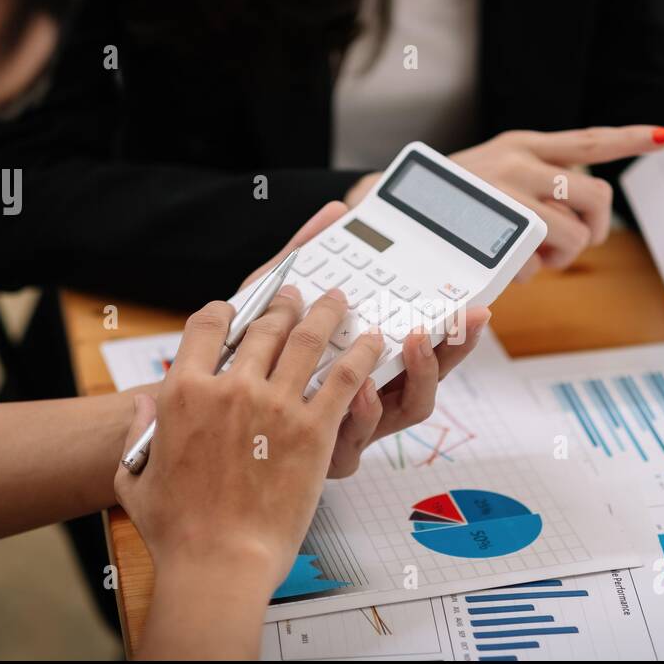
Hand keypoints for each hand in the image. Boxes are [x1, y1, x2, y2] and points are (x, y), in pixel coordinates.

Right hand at [114, 289, 385, 593]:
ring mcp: (275, 406)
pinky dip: (361, 354)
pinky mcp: (313, 429)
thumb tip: (143, 404)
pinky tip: (372, 340)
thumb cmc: (177, 530)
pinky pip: (344, 378)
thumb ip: (138, 432)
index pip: (205, 327)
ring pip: (306, 341)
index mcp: (183, 393)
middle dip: (282, 305)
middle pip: (262, 327)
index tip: (236, 309)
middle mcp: (231, 388)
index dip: (222, 312)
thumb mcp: (135, 476)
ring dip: (324, 314)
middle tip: (295, 297)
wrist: (220, 560)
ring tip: (337, 300)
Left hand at [239, 203, 493, 478]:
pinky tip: (355, 385)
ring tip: (411, 339)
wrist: (189, 422)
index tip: (474, 306)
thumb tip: (335, 209)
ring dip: (416, 373)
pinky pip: (353, 439)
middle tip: (460, 319)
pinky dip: (360, 410)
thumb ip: (302, 255)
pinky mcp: (317, 454)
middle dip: (451, 350)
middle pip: (427, 382)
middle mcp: (362, 405)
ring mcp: (344, 431)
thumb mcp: (267, 299)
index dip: (454, 333)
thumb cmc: (232, 360)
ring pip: (401, 411)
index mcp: (362, 371)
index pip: (422, 352)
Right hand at [345, 126, 663, 279]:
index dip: (630, 138)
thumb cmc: (437, 205)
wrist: (383, 213)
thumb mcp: (483, 177)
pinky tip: (510, 267)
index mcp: (520, 145)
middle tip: (567, 247)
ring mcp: (510, 194)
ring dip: (563, 256)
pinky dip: (537, 269)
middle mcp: (519, 162)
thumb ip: (525, 186)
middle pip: (594, 195)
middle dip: (593, 229)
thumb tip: (568, 219)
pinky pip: (542, 255)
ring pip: (573, 233)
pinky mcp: (499, 229)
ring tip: (535, 262)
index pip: (587, 140)